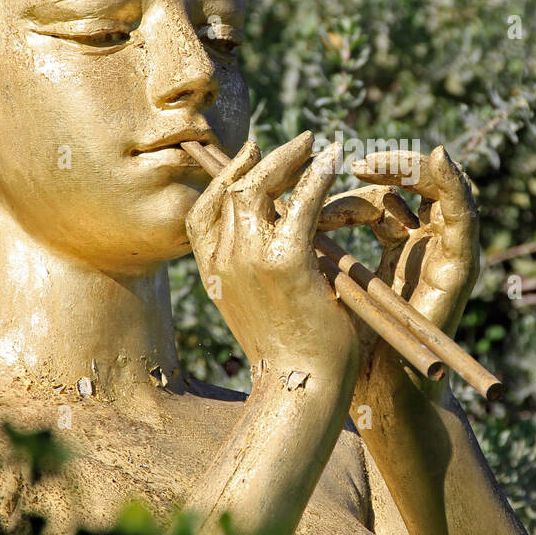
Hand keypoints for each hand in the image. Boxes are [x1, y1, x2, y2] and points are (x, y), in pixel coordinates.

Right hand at [186, 132, 358, 378]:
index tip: (249, 154)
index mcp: (211, 274)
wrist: (298, 390)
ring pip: (260, 188)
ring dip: (288, 160)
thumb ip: (258, 271)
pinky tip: (332, 159)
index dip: (225, 177)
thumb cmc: (289, 357)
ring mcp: (249, 259)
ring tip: (313, 144)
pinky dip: (316, 175)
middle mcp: (222, 261)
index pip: (203, 211)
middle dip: (262, 161)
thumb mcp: (260, 308)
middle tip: (295, 144)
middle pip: (232, 190)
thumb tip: (277, 239)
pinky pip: (301, 203)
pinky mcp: (285, 262)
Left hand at [318, 145, 479, 403]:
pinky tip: (438, 158)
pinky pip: (465, 213)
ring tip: (369, 167)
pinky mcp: (460, 266)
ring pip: (443, 187)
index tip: (320, 177)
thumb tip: (284, 192)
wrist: (372, 390)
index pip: (385, 193)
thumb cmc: (344, 340)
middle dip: (389, 165)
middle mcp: (426, 245)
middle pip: (418, 183)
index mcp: (398, 245)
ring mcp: (446, 254)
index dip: (355, 183)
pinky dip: (454, 181)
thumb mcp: (325, 271)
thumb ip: (318, 233)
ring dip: (409, 167)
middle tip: (355, 164)